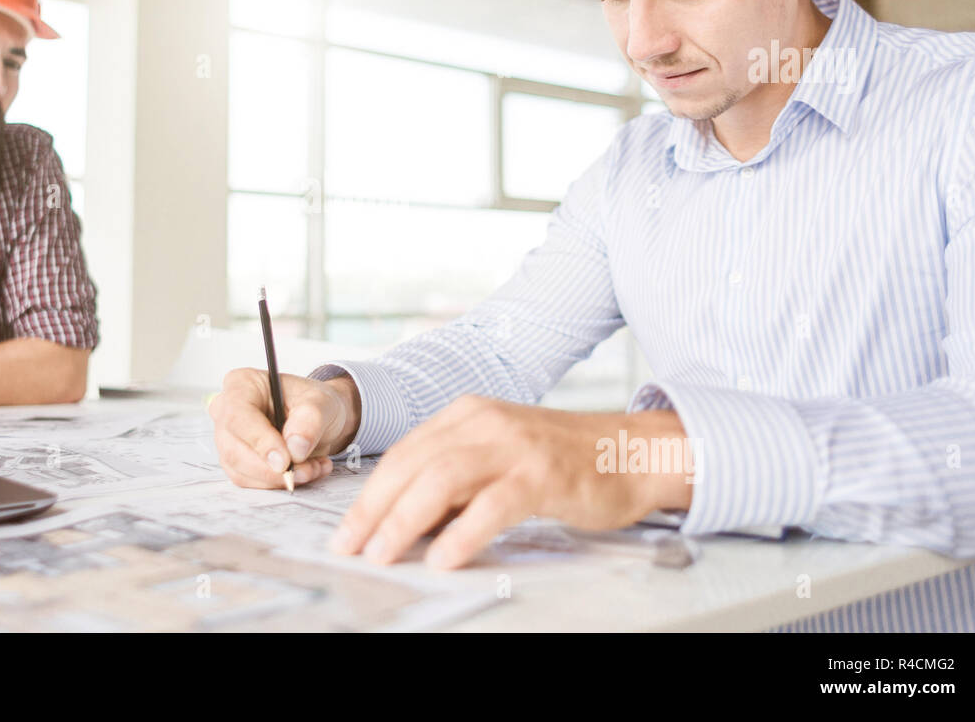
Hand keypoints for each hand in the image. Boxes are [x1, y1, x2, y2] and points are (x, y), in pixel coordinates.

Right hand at [209, 368, 361, 488]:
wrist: (318, 419)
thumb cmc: (313, 402)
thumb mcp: (322, 402)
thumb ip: (310, 421)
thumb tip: (295, 449)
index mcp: (241, 384)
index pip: (238, 416)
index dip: (260, 441)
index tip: (285, 461)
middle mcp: (226, 411)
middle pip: (235, 450)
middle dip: (273, 469)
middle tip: (306, 471)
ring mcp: (228, 439)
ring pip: (242, 471)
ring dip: (280, 479)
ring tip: (313, 468)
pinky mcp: (236, 463)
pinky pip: (251, 482)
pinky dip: (279, 483)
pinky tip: (306, 471)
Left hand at [327, 395, 691, 569]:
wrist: (629, 452)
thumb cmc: (561, 462)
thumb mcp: (497, 459)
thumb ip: (456, 483)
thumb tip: (404, 524)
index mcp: (466, 416)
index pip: (403, 454)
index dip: (368, 495)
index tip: (346, 531)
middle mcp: (483, 423)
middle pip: (411, 464)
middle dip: (373, 509)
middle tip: (350, 547)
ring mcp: (513, 446)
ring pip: (441, 479)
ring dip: (404, 520)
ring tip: (383, 554)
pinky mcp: (542, 474)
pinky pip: (491, 504)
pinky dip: (462, 533)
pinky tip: (443, 558)